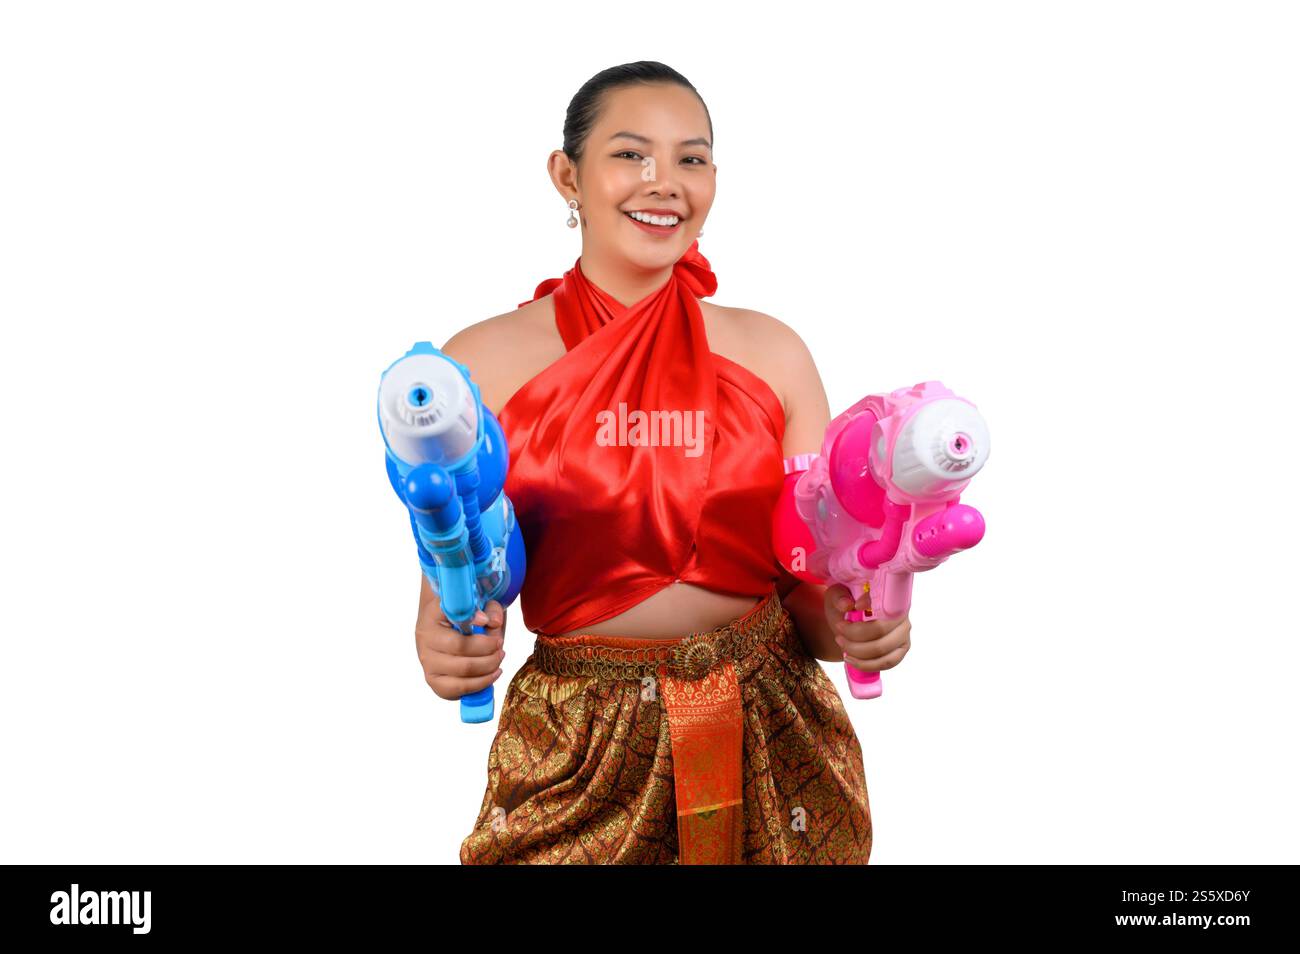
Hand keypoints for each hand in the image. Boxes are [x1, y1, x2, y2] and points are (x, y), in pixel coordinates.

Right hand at [415, 576, 506, 701]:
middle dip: (490, 659)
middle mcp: (425, 647)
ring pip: (462, 681)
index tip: (497, 635)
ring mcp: (428, 667)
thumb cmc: (458, 613)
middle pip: (464, 665)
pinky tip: (490, 674)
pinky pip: (458, 691)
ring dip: (487, 674)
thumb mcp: (474, 603)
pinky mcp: (435, 682)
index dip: (483, 643)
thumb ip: (489, 609)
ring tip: (498, 661)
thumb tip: (494, 622)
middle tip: (501, 648)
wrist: (438, 621)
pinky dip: (479, 686)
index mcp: (431, 623)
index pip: (460, 641)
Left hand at [823, 583, 910, 673]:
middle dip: (854, 635)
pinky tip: (850, 659)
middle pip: (880, 631)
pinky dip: (865, 664)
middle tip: (839, 634)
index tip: (854, 607)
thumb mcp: (838, 596)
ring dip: (857, 651)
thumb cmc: (845, 605)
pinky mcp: (900, 652)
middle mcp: (902, 617)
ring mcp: (903, 635)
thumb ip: (840, 597)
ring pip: (882, 650)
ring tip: (842, 645)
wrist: (846, 621)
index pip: (884, 604)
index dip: (870, 606)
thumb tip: (846, 605)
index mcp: (890, 598)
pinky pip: (886, 663)